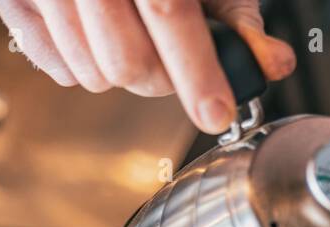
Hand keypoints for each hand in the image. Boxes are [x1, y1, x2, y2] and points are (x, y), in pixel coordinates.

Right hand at [0, 0, 295, 132]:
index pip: (168, 11)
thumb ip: (237, 14)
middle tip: (178, 65)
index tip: (215, 112)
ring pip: (91, 74)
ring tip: (134, 37)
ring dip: (123, 74)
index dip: (196, 71)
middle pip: (127, 63)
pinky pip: (55, 67)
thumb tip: (274, 63)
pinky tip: (97, 36)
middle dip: (163, 81)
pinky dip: (84, 66)